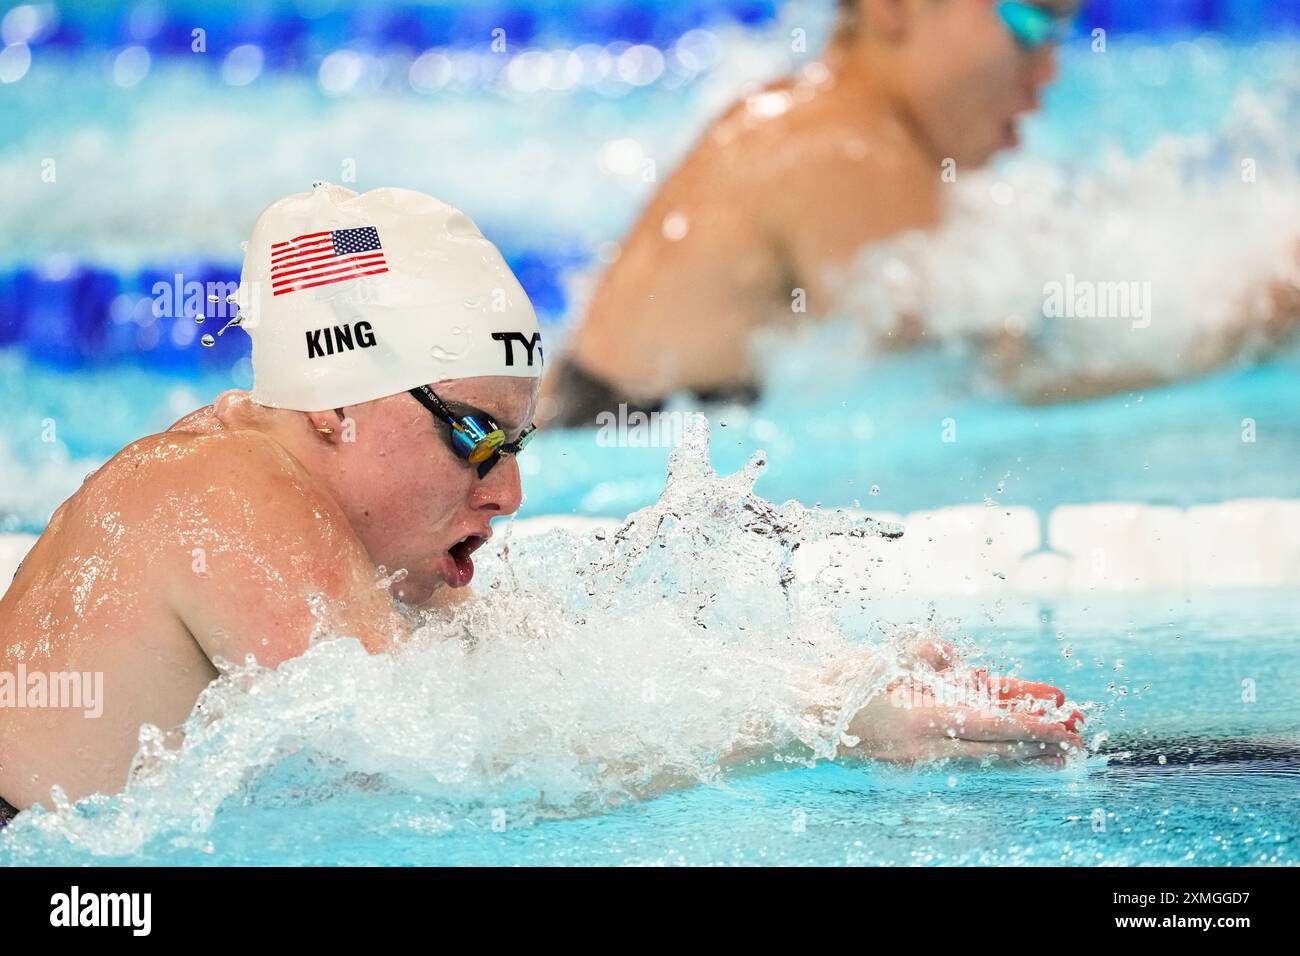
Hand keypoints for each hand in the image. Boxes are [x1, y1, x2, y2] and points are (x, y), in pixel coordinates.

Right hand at [844, 639, 1085, 766]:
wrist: (800, 721)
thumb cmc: (838, 685)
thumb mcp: (881, 658)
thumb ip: (924, 655)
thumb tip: (956, 658)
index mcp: (920, 721)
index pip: (989, 724)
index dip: (1029, 724)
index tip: (1063, 726)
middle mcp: (924, 748)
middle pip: (994, 749)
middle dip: (1038, 744)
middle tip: (1078, 743)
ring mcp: (918, 761)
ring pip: (982, 758)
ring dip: (1020, 754)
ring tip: (1057, 755)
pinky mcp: (911, 763)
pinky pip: (960, 758)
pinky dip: (989, 753)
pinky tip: (1011, 753)